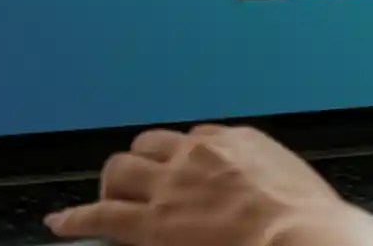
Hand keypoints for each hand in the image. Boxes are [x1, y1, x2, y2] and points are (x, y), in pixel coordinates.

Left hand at [46, 125, 372, 245]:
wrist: (301, 239)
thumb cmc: (310, 225)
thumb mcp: (297, 186)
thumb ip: (273, 180)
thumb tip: (274, 194)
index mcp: (237, 142)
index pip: (197, 137)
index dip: (186, 155)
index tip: (185, 168)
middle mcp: (198, 155)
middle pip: (152, 144)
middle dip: (145, 161)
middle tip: (142, 181)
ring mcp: (171, 187)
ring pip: (122, 169)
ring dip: (115, 182)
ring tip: (109, 197)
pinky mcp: (151, 224)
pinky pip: (101, 215)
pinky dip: (77, 218)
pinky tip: (62, 222)